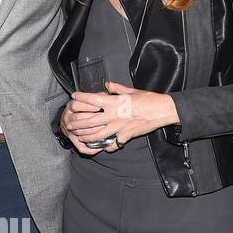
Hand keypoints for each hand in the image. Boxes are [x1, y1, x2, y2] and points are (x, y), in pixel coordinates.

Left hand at [64, 83, 178, 148]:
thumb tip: (107, 85)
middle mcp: (113, 115)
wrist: (162, 110)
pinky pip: (113, 144)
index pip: (92, 100)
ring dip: (86, 136)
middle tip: (70, 123)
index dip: (80, 98)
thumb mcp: (131, 90)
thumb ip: (117, 88)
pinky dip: (106, 147)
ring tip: (79, 137)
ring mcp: (119, 127)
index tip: (73, 97)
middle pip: (89, 121)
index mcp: (114, 102)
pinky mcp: (125, 136)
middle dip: (77, 123)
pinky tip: (102, 147)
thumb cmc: (148, 99)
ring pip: (97, 135)